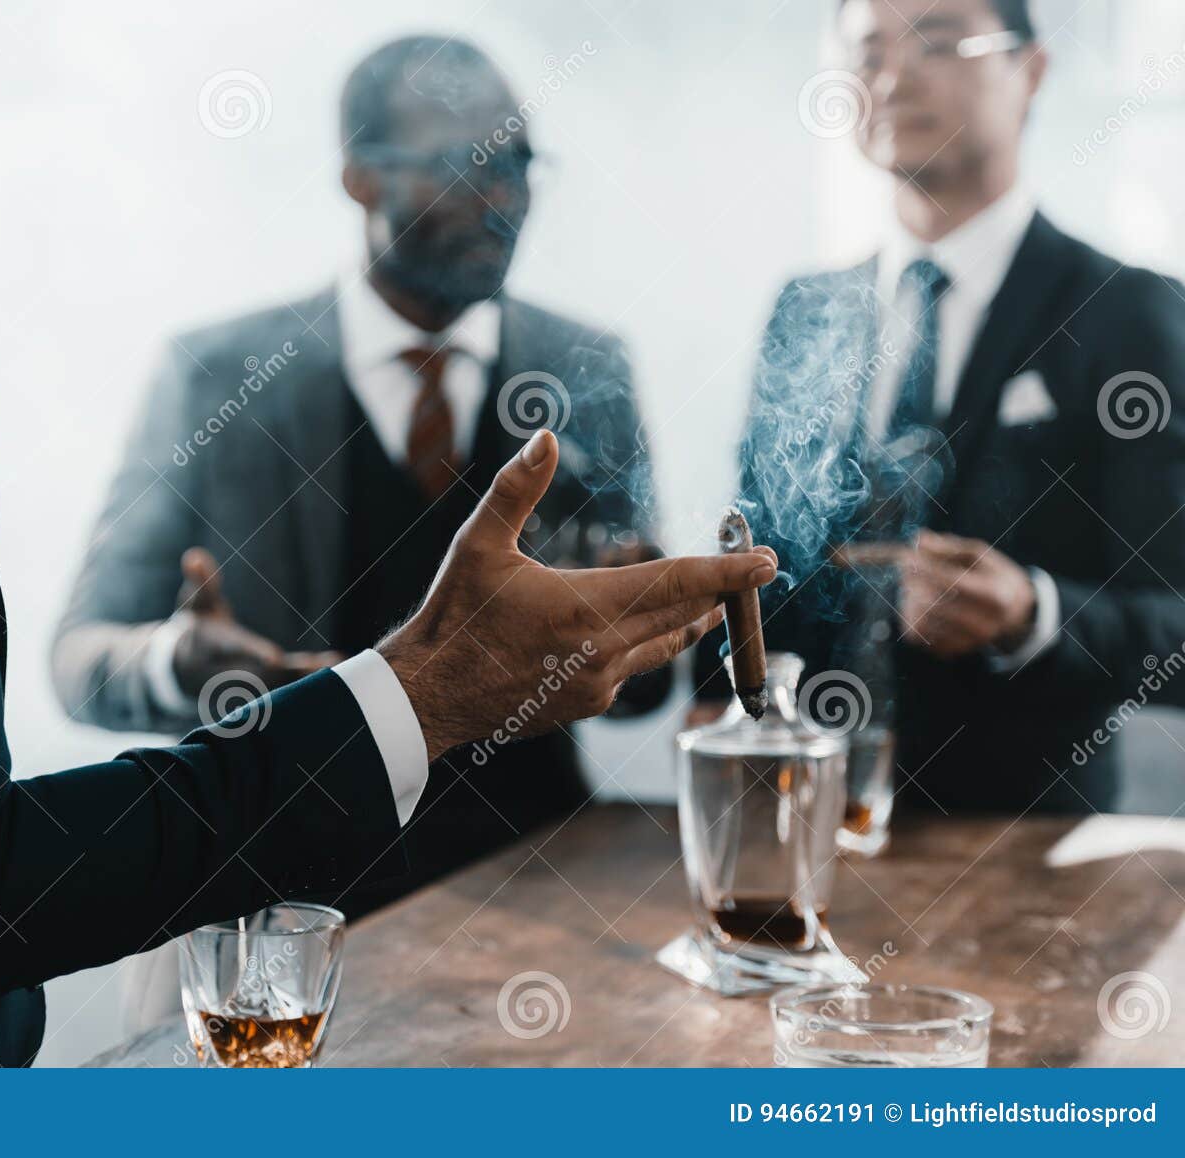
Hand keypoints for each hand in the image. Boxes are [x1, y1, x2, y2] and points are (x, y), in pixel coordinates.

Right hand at [170, 548, 343, 697]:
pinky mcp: (254, 694)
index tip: (275, 658)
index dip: (254, 653)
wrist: (184, 668)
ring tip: (336, 667)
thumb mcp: (195, 603)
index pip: (233, 649)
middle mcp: (224, 670)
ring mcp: (239, 687)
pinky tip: (334, 681)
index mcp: (209, 645)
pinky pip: (281, 692)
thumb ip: (201, 583)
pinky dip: (304, 687)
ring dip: (303, 680)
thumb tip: (194, 557)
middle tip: (320, 665)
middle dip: (289, 672)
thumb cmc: (197, 626)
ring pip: (274, 687)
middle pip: (260, 675)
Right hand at [378, 431, 777, 759]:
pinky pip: (632, 670)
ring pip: (663, 648)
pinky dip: (647, 646)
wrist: (429, 697)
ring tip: (713, 606)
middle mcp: (604, 652)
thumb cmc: (453, 617)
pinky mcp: (586, 705)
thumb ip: (517, 489)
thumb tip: (544, 437)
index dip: (727, 570)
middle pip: (684, 617)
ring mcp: (598, 685)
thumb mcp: (479, 544)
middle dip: (722, 590)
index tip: (767, 560)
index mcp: (587, 608)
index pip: (678, 584)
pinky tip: (639, 636)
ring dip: (692, 622)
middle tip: (754, 569)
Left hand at [898, 530, 1036, 659]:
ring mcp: (968, 641)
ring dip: (909, 598)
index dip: (925, 568)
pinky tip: (917, 602)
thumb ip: (949, 547)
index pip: (953, 583)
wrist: (1012, 612)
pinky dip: (909, 615)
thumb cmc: (990, 576)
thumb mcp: (979, 555)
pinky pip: (916, 635)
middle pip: (934, 603)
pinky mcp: (950, 651)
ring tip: (912, 584)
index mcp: (996, 596)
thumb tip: (919, 539)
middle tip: (904, 567)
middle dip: (913, 581)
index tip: (907, 556)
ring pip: (921, 620)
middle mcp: (985, 624)